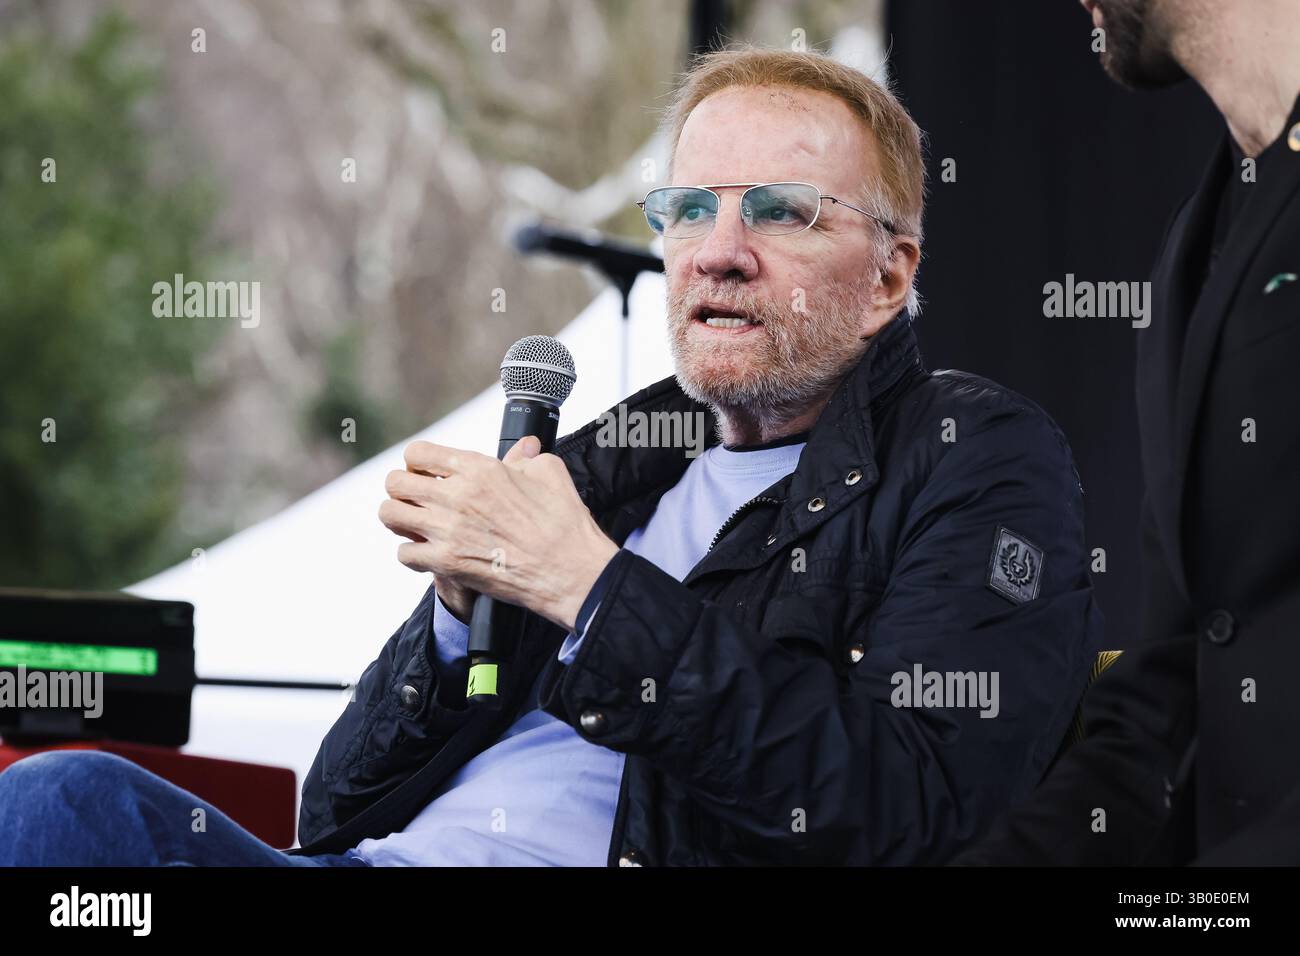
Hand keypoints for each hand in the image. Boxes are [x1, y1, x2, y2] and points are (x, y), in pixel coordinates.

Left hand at [379, 436, 618, 631]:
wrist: (570, 571)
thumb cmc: (563, 523)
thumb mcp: (549, 473)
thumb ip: (526, 457)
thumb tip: (525, 448)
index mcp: (479, 469)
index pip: (418, 453)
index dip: (418, 462)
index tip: (426, 472)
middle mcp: (457, 496)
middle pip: (395, 482)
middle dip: (402, 488)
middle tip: (418, 498)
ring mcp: (448, 531)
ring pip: (390, 515)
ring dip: (400, 518)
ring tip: (416, 524)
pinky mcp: (447, 563)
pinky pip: (404, 554)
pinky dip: (413, 554)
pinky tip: (429, 552)